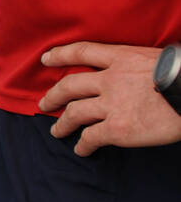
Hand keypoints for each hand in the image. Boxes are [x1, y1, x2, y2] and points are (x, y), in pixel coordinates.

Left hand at [38, 42, 180, 155]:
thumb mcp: (158, 59)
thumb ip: (138, 65)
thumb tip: (137, 72)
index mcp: (122, 58)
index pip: (83, 51)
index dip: (61, 55)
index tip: (46, 58)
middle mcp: (110, 80)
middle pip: (69, 86)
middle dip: (53, 96)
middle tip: (44, 104)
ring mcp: (112, 105)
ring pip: (74, 113)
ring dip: (62, 125)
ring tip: (56, 132)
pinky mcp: (117, 129)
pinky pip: (90, 138)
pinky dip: (82, 145)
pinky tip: (81, 150)